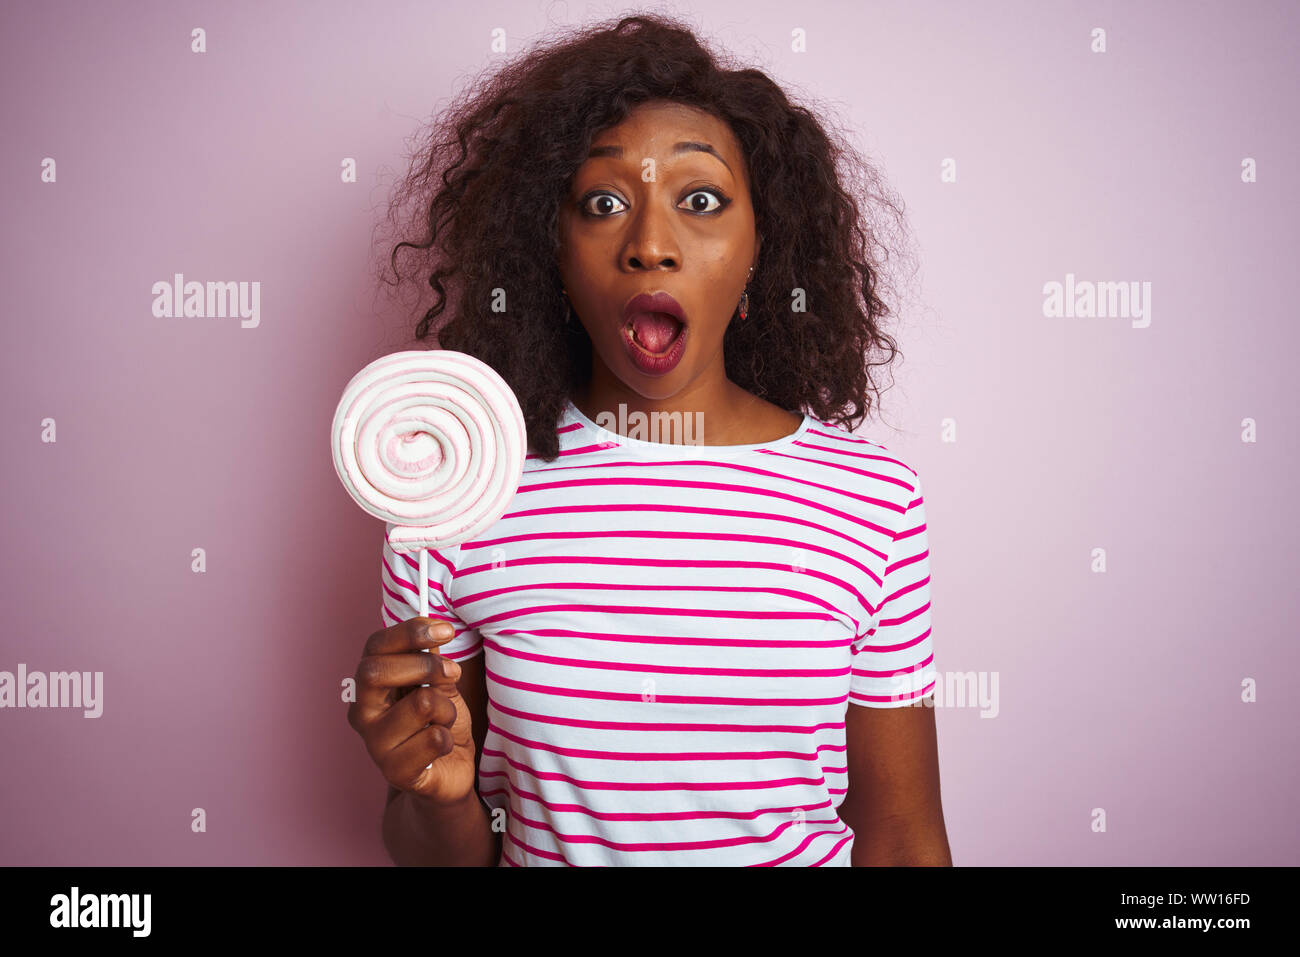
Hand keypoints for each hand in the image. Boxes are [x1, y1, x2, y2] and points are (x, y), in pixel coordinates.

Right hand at [347, 616, 475, 805]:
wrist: (450, 771)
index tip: (445, 630)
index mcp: (370, 685)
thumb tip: (433, 628)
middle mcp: (363, 712)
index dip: (409, 632)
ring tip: (444, 721)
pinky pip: (433, 738)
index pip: (374, 647)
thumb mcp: (440, 683)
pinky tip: (441, 747)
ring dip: (447, 708)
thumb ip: (432, 658)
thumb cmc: (439, 722)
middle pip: (376, 671)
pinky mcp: (394, 771)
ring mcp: (374, 744)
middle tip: (453, 672)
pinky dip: (449, 738)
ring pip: (420, 704)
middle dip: (425, 665)